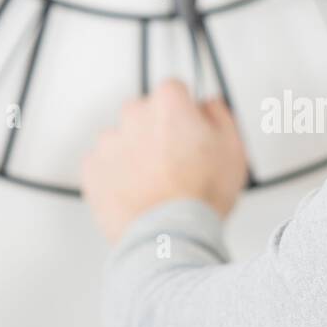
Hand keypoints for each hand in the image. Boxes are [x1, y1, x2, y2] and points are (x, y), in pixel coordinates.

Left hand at [82, 80, 247, 242]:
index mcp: (168, 103)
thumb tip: (209, 107)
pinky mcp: (92, 169)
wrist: (168, 236)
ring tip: (156, 183)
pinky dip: (117, 176)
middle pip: (145, 114)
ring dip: (136, 154)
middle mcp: (134, 115)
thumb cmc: (198, 196)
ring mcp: (110, 142)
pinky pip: (104, 164)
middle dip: (157, 132)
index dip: (186, 113)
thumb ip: (219, 115)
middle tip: (176, 163)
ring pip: (124, 140)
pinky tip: (138, 193)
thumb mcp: (233, 149)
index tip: (190, 131)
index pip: (175, 91)